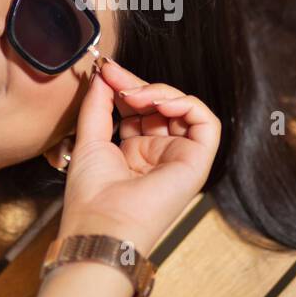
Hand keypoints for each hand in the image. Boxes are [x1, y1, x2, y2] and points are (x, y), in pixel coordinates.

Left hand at [58, 58, 221, 257]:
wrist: (102, 226)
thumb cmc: (92, 196)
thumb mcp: (89, 139)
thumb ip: (98, 105)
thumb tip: (103, 75)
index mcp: (135, 152)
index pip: (139, 108)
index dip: (125, 87)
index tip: (105, 70)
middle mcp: (159, 154)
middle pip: (160, 105)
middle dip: (138, 84)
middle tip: (114, 74)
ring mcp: (179, 158)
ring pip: (183, 109)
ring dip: (160, 92)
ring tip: (134, 95)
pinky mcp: (198, 162)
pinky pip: (205, 122)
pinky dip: (186, 104)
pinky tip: (160, 103)